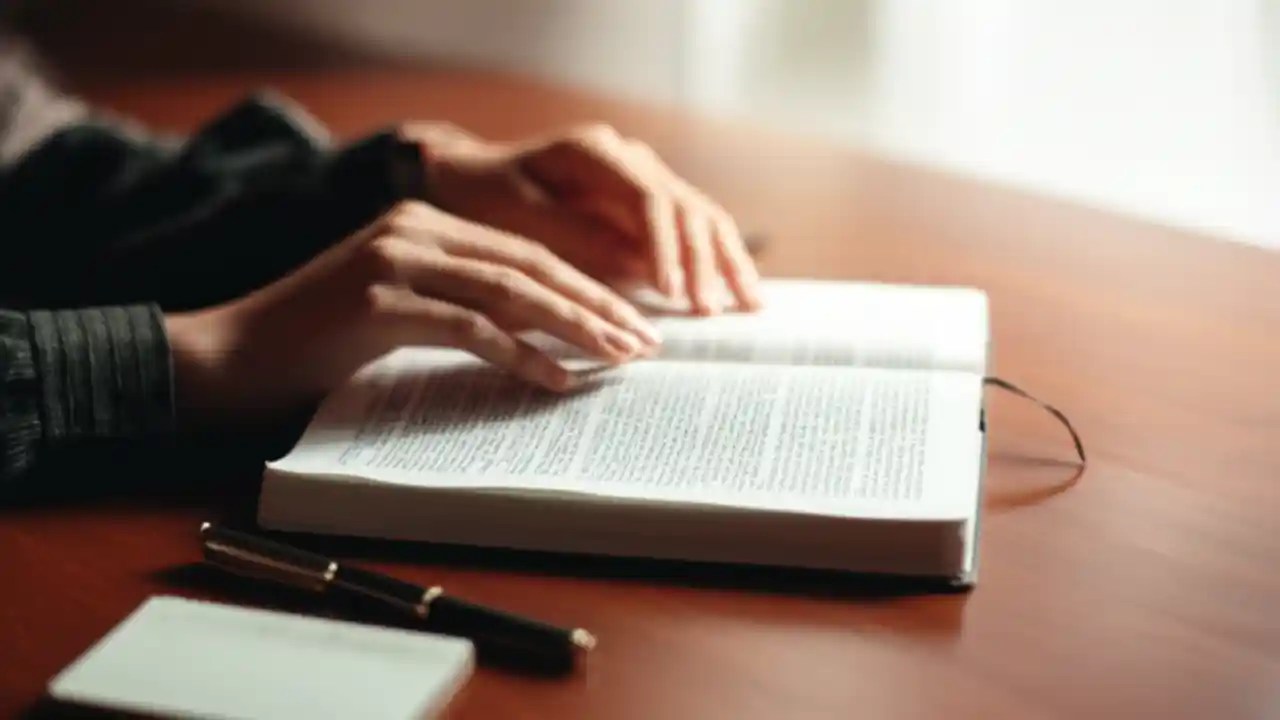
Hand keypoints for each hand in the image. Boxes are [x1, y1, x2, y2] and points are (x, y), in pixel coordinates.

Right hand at [165, 201, 660, 426]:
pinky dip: (520, 354)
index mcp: (425, 222)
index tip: (631, 322)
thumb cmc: (317, 345)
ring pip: (510, 289)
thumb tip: (543, 342)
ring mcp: (394, 258)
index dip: (585, 287)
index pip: (527, 251)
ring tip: (619, 359)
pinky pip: (470, 326)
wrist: (229, 358)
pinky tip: (556, 379)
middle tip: (646, 343)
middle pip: (531, 264)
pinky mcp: (377, 299)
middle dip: (596, 305)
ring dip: (574, 327)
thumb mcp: (400, 311)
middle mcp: (415, 227)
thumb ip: (461, 308)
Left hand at [405, 122, 760, 314]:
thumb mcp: (517, 216)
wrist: (470, 179)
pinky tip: (738, 291)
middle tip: (709, 311)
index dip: (665, 246)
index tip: (669, 291)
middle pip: (685, 206)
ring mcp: (642, 177)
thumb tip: (637, 267)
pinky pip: (693, 229)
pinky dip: (717, 260)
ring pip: (702, 215)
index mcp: (595, 151)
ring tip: (747, 305)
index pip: (650, 197)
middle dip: (702, 261)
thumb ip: (575, 236)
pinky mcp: (646, 203)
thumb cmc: (484, 197)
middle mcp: (628, 157)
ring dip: (725, 261)